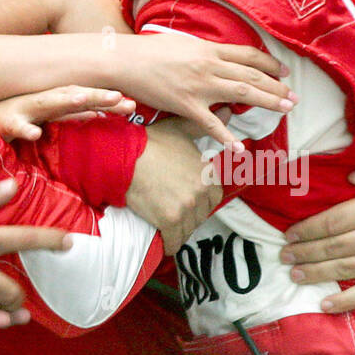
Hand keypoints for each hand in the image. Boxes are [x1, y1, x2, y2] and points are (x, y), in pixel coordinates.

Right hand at [0, 85, 134, 141]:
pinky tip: (35, 134)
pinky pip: (15, 126)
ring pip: (47, 104)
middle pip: (72, 96)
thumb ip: (68, 116)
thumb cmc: (9, 119)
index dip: (106, 100)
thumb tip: (98, 114)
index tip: (133, 105)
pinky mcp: (2, 123)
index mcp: (50, 102)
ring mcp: (21, 110)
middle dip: (97, 97)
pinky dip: (25, 129)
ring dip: (67, 101)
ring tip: (87, 100)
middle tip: (123, 100)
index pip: (83, 98)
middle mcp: (38, 101)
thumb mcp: (44, 118)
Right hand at [115, 33, 293, 148]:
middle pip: (252, 76)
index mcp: (208, 49)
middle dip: (277, 87)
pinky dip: (227, 137)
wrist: (124, 61)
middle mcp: (209, 66)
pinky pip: (212, 124)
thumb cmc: (148, 52)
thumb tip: (219, 58)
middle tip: (294, 97)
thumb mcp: (181, 44)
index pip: (247, 55)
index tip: (284, 72)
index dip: (269, 63)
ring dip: (268, 101)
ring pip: (243, 93)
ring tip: (286, 109)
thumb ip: (203, 52)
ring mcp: (199, 86)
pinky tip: (241, 149)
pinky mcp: (186, 105)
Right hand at [125, 119, 220, 252]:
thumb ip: (203, 127)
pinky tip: (163, 239)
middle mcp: (201, 192)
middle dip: (190, 215)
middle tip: (173, 209)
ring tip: (165, 221)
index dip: (200, 198)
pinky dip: (169, 243)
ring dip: (179, 229)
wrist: (124, 156)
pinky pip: (174, 242)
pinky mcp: (169, 221)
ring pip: (188, 229)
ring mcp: (186, 208)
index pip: (214, 197)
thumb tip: (229, 111)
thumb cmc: (151, 142)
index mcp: (207, 174)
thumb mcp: (180, 130)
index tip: (186, 197)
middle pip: (201, 215)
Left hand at [279, 157, 354, 312]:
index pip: (331, 222)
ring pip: (343, 269)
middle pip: (332, 247)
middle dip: (304, 252)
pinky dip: (344, 301)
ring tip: (294, 274)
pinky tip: (324, 304)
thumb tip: (348, 177)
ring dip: (315, 273)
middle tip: (284, 255)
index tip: (289, 235)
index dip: (307, 229)